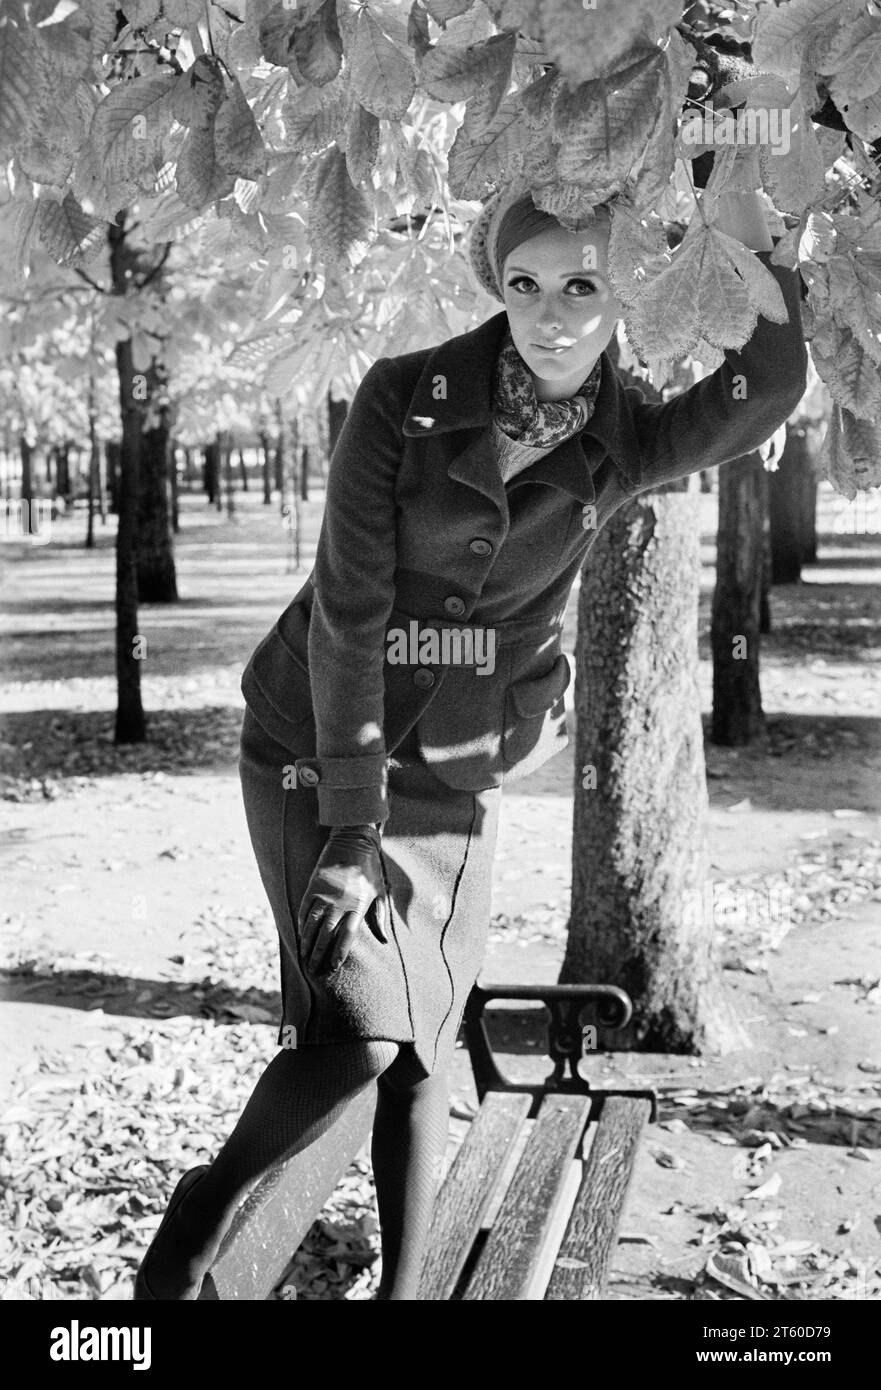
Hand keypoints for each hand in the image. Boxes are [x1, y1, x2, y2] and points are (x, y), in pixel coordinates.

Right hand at [297, 824, 388, 973]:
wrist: (353, 840)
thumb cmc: (370, 868)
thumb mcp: (380, 891)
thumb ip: (380, 917)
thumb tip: (384, 941)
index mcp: (358, 905)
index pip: (347, 935)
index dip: (339, 952)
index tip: (334, 966)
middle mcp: (339, 902)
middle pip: (326, 934)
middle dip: (319, 954)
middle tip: (313, 969)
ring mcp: (324, 894)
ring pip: (312, 924)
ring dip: (307, 942)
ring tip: (304, 957)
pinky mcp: (314, 886)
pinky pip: (305, 909)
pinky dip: (302, 923)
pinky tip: (301, 935)